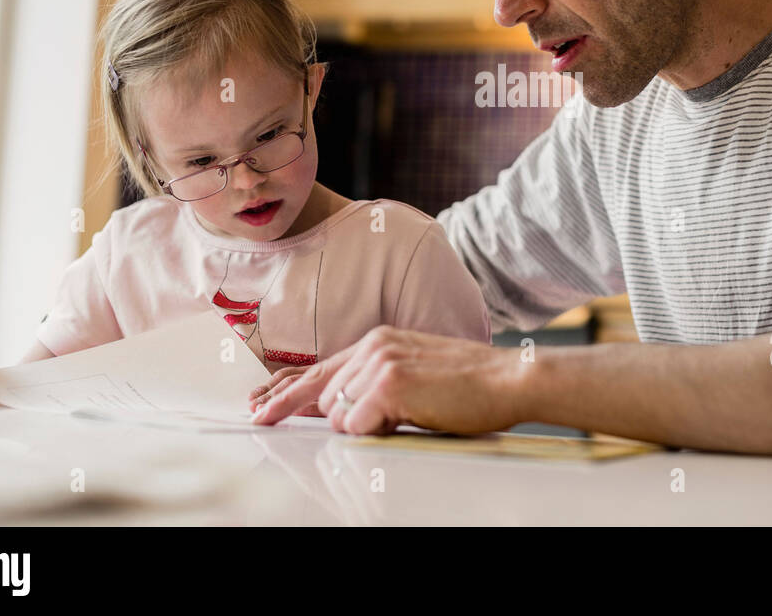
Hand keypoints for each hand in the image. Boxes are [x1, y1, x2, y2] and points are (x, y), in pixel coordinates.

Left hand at [249, 326, 524, 434]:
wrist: (509, 378)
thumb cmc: (472, 384)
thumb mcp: (417, 373)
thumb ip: (378, 382)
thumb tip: (345, 409)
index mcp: (378, 340)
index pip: (321, 369)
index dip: (287, 393)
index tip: (262, 410)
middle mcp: (373, 345)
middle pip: (323, 396)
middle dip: (340, 419)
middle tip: (368, 422)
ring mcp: (379, 361)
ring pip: (337, 413)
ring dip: (367, 425)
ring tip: (411, 413)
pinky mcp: (388, 382)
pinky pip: (355, 425)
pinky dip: (376, 431)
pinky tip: (412, 416)